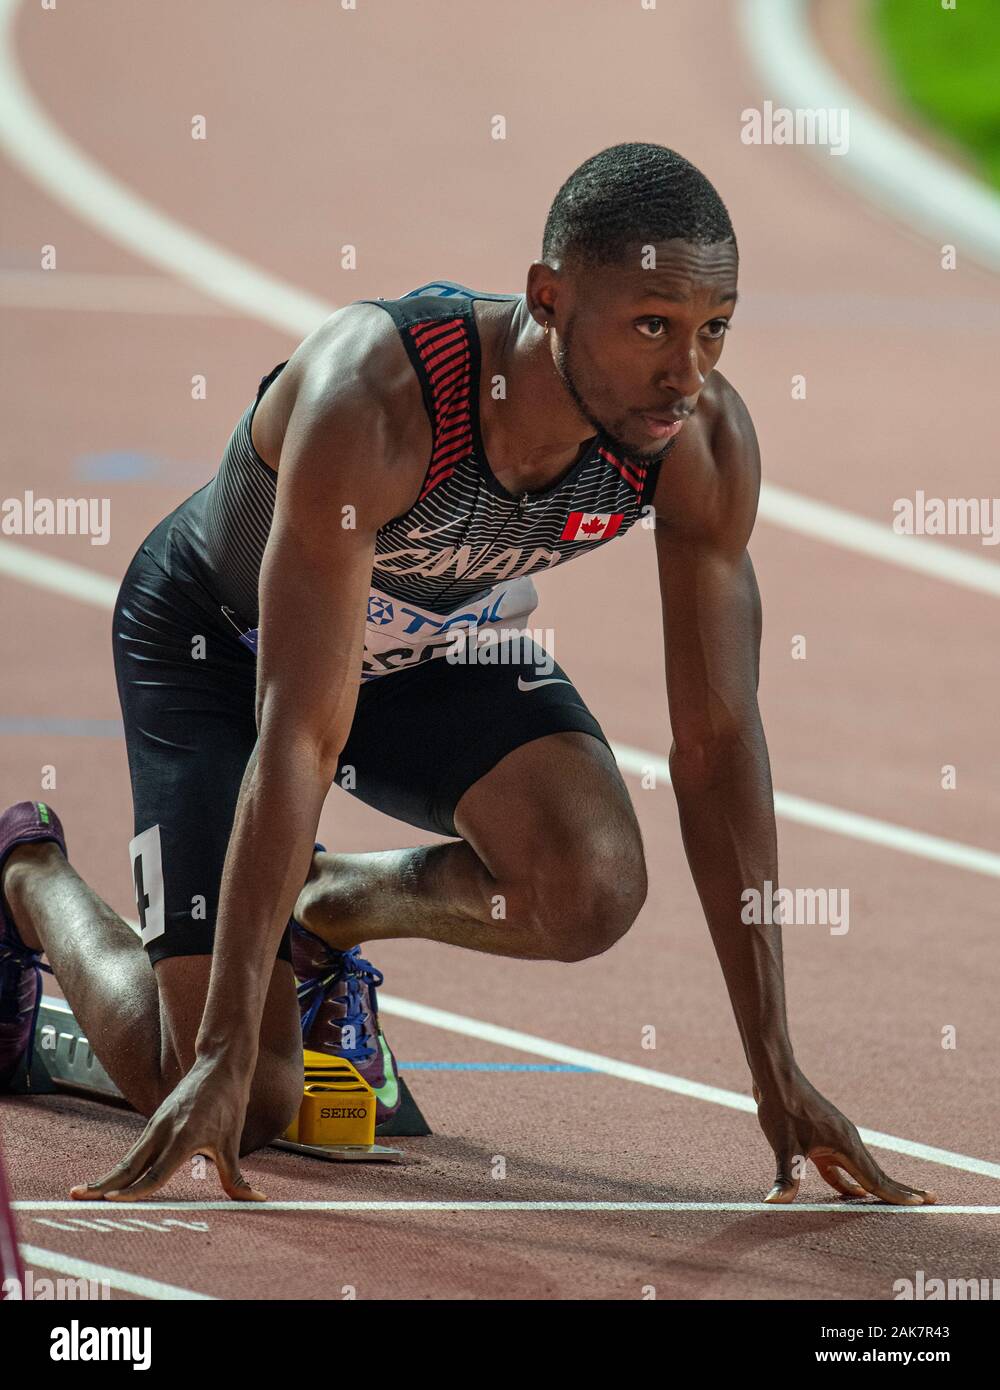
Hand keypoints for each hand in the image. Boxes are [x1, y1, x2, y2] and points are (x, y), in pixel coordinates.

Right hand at [69, 1055, 266, 1202]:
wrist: (220, 1064)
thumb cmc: (229, 1103)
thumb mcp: (233, 1142)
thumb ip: (235, 1177)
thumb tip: (256, 1198)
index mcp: (184, 1138)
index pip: (156, 1173)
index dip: (136, 1191)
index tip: (114, 1202)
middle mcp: (164, 1131)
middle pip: (130, 1165)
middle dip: (104, 1184)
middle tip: (79, 1196)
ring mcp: (157, 1125)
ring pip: (129, 1157)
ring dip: (108, 1176)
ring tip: (83, 1192)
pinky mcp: (155, 1121)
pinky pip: (136, 1149)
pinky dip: (122, 1166)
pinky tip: (110, 1180)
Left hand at [752, 1072, 936, 1205]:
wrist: (775, 1076)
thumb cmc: (782, 1108)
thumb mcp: (784, 1147)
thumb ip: (786, 1178)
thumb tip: (774, 1202)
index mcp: (845, 1145)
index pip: (876, 1179)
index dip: (897, 1194)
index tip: (922, 1203)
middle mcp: (847, 1141)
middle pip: (877, 1174)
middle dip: (901, 1190)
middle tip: (929, 1200)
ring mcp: (836, 1138)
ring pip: (861, 1169)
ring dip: (877, 1186)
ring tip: (896, 1200)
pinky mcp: (823, 1137)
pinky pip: (842, 1166)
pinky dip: (849, 1181)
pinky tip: (852, 1193)